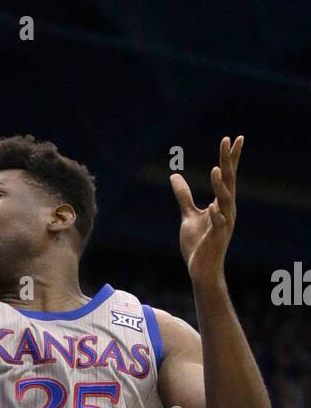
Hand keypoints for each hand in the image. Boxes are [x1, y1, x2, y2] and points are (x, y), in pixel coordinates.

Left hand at [170, 135, 242, 286]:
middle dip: (229, 161)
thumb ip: (183, 195)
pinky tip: (213, 207)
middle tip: (228, 140)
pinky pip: (219, 224)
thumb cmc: (198, 243)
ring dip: (220, 185)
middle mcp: (226, 210)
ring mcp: (223, 223)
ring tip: (216, 169)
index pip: (228, 176)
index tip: (233, 138)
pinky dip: (217, 215)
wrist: (201, 269)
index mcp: (221, 203)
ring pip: (225, 200)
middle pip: (229, 181)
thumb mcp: (188, 215)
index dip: (230, 157)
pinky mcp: (217, 238)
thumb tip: (174, 175)